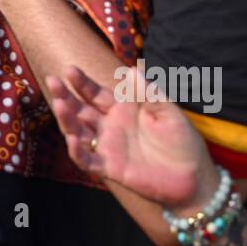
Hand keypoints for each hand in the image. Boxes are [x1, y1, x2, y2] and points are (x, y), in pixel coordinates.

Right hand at [46, 64, 216, 213]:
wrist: (193, 177)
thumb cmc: (183, 141)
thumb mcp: (168, 112)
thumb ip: (149, 93)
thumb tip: (132, 68)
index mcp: (122, 108)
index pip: (95, 93)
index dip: (81, 82)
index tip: (70, 70)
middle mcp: (110, 126)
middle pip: (80, 109)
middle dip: (65, 95)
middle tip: (52, 81)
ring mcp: (108, 147)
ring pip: (79, 132)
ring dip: (67, 119)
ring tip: (60, 105)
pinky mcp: (110, 168)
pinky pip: (87, 160)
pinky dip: (78, 152)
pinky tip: (73, 140)